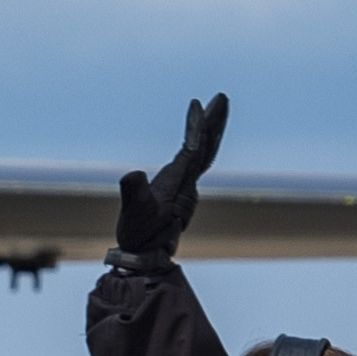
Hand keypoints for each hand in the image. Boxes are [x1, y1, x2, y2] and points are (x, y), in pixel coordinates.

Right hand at [113, 92, 228, 263]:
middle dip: (215, 122)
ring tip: (217, 109)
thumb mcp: (133, 212)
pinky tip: (200, 139)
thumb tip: (133, 174)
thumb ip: (133, 192)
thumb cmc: (138, 234)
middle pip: (208, 147)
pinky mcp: (180, 191)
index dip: (197, 126)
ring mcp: (186, 187)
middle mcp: (187, 182)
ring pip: (206, 153)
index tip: (198, 104)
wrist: (145, 257)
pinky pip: (196, 162)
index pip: (193, 148)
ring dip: (212, 131)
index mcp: (179, 182)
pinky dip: (200, 145)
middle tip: (223, 97)